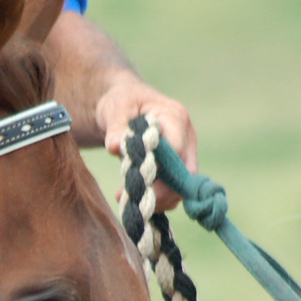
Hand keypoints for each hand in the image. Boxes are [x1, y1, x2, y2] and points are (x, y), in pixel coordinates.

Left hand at [96, 72, 196, 211]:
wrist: (125, 104)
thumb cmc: (122, 101)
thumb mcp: (115, 109)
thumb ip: (116, 128)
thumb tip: (115, 146)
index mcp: (175, 117)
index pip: (176, 149)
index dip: (158, 167)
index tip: (134, 178)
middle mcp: (186, 136)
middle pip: (185, 174)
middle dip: (159, 191)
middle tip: (129, 196)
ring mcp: (184, 153)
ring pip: (181, 187)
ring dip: (156, 199)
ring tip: (125, 197)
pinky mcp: (175, 166)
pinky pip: (172, 190)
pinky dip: (154, 199)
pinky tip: (130, 197)